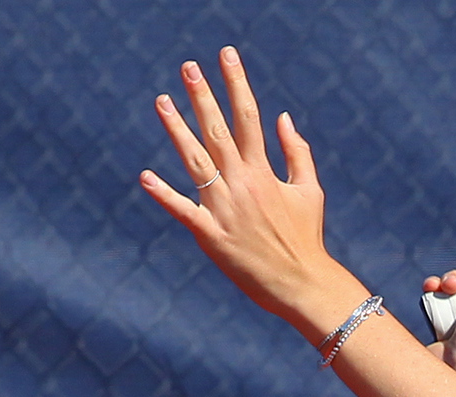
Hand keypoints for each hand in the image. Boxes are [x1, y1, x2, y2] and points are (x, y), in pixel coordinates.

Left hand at [139, 47, 359, 340]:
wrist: (302, 282)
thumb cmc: (306, 238)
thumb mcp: (310, 191)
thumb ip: (296, 152)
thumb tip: (283, 117)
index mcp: (264, 171)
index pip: (248, 117)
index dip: (236, 83)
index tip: (226, 55)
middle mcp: (242, 183)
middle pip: (218, 131)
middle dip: (203, 96)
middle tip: (188, 66)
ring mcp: (224, 208)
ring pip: (195, 160)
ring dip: (177, 129)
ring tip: (162, 100)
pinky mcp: (210, 234)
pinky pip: (183, 210)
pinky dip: (164, 194)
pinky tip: (145, 177)